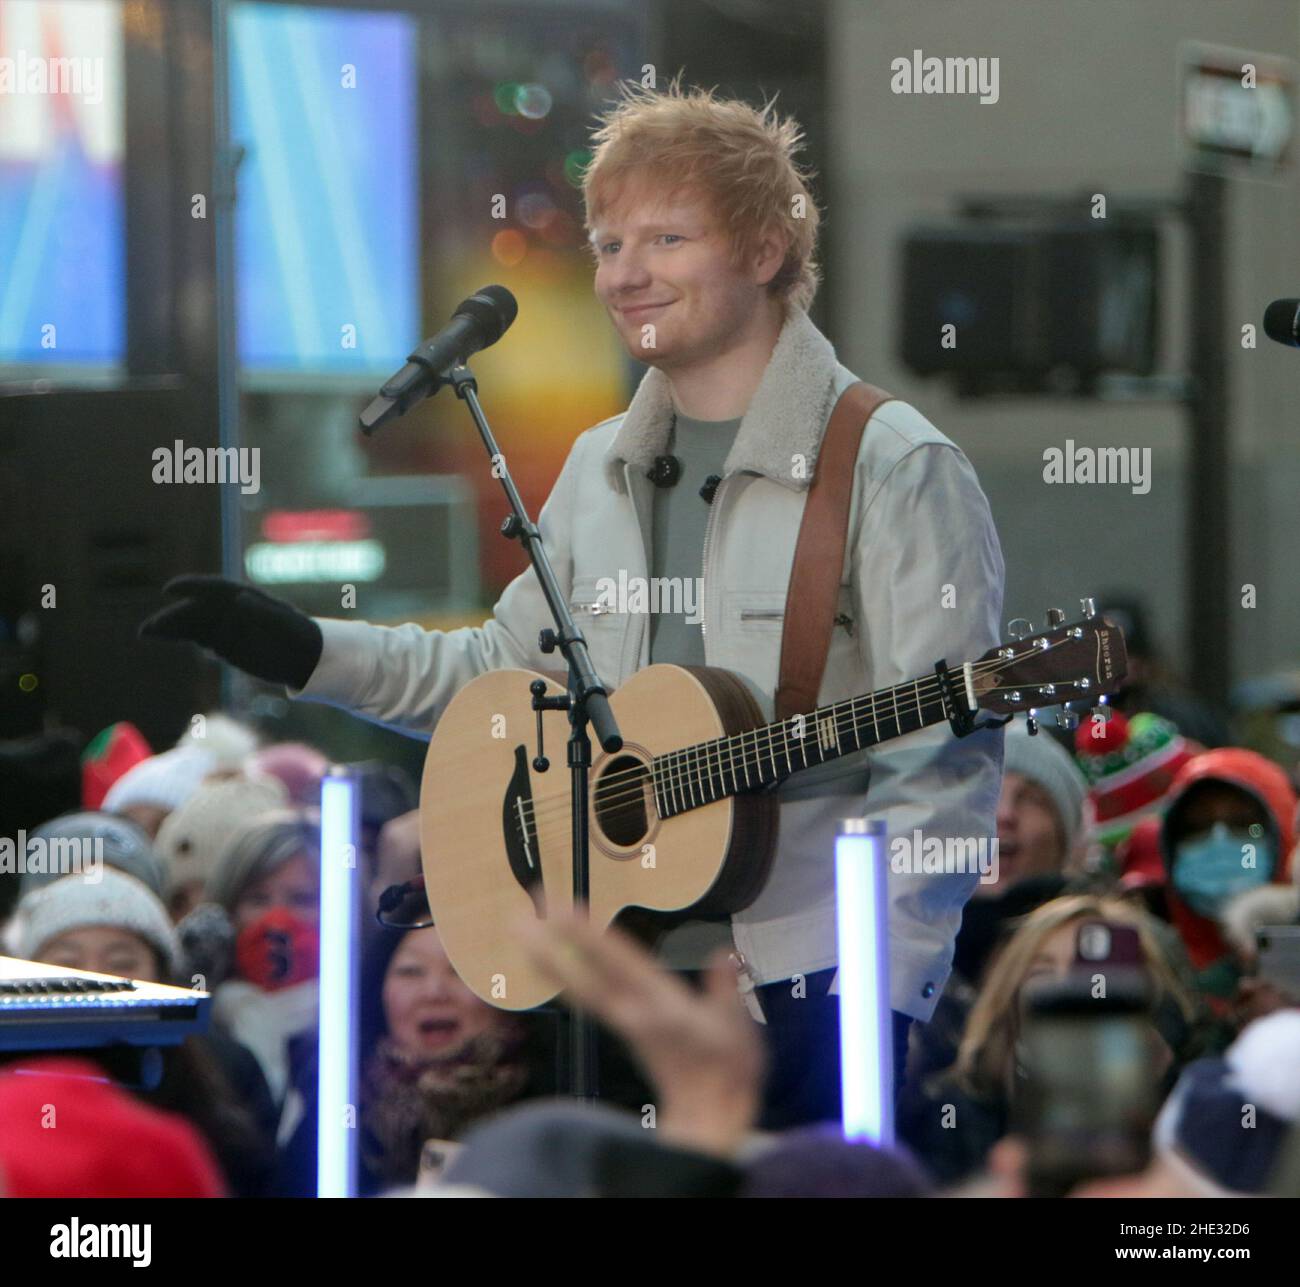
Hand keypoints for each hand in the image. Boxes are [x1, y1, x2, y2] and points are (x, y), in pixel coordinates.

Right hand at [140, 575, 322, 688]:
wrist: (306, 658)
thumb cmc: (300, 637)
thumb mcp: (285, 626)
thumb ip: (263, 613)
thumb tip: (238, 600)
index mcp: (247, 597)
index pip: (215, 588)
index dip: (192, 586)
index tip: (171, 589)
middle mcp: (232, 609)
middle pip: (197, 609)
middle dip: (173, 616)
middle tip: (150, 627)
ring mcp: (226, 626)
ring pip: (192, 624)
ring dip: (169, 627)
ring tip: (145, 633)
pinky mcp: (223, 643)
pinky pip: (197, 637)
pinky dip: (179, 636)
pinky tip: (162, 637)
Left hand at [519, 910, 765, 1156]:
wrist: (709, 1116)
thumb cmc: (726, 1071)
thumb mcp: (735, 1029)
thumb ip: (724, 992)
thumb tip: (723, 954)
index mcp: (659, 1003)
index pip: (615, 960)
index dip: (586, 934)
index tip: (559, 909)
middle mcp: (633, 1010)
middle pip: (582, 974)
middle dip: (550, 946)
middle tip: (516, 918)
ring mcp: (624, 1021)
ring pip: (578, 985)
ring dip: (549, 959)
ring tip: (521, 934)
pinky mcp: (623, 1029)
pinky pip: (586, 997)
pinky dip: (565, 976)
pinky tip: (552, 965)